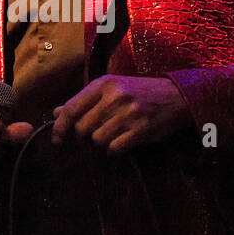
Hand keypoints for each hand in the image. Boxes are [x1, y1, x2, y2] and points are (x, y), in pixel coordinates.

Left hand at [51, 75, 190, 155]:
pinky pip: (114, 148)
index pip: (71, 108)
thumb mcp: (111, 89)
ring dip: (100, 144)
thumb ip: (83, 101)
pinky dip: (113, 150)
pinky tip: (121, 143)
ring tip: (110, 137)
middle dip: (82, 138)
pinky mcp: (141, 129)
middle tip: (90, 139)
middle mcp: (115, 96)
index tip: (58, 139)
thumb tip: (56, 113)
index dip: (60, 127)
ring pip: (97, 140)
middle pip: (82, 128)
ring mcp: (129, 113)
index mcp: (104, 84)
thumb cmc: (140, 92)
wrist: (177, 96)